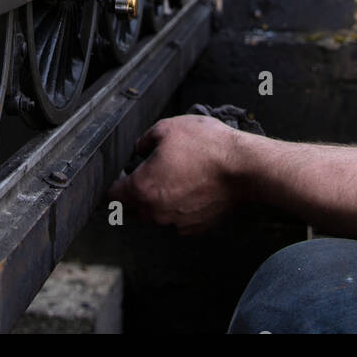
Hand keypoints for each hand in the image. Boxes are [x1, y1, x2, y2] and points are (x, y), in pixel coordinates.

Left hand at [106, 115, 243, 233]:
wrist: (244, 169)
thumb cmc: (206, 147)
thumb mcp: (168, 128)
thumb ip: (145, 139)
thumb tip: (140, 148)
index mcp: (142, 189)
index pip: (113, 195)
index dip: (115, 183)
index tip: (122, 175)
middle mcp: (155, 212)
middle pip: (134, 208)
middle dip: (137, 192)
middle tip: (151, 173)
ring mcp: (176, 223)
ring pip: (157, 215)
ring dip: (160, 201)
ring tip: (177, 178)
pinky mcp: (196, 228)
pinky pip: (178, 219)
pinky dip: (181, 207)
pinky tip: (194, 189)